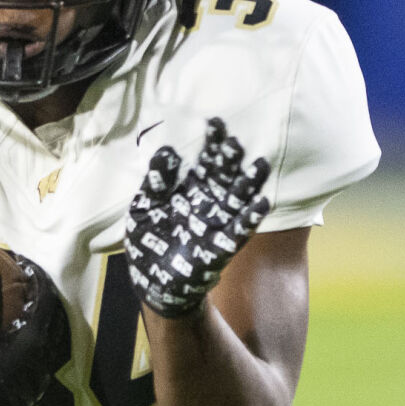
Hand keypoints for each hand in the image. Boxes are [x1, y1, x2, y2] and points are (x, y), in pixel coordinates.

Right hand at [0, 254, 69, 405]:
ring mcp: (36, 384)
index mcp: (34, 344)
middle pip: (52, 323)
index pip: (47, 301)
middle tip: (25, 286)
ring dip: (35, 326)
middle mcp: (43, 364)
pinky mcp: (25, 398)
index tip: (25, 265)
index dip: (38, 279)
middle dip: (41, 302)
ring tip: (18, 313)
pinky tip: (8, 345)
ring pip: (45, 346)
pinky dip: (28, 347)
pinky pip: (35, 364)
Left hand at [125, 117, 270, 318]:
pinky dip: (249, 218)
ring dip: (248, 184)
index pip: (205, 161)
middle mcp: (207, 204)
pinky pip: (238, 231)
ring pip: (236, 200)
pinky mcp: (220, 248)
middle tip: (236, 141)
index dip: (212, 143)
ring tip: (260, 165)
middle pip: (223, 176)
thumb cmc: (147, 244)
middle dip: (230, 160)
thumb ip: (156, 181)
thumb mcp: (142, 208)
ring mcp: (215, 225)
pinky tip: (261, 203)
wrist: (152, 283)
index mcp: (189, 191)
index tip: (215, 122)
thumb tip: (168, 150)